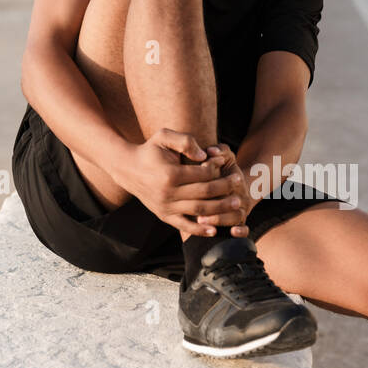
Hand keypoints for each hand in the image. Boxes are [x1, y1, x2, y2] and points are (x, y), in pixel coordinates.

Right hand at [114, 129, 248, 237]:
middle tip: (239, 182)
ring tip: (236, 203)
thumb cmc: (150, 150)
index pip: (202, 174)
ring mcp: (165, 207)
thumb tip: (204, 155)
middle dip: (225, 188)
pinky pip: (184, 226)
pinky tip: (215, 229)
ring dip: (220, 208)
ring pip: (199, 211)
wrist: (128, 169)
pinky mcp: (164, 216)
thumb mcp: (163, 136)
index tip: (225, 162)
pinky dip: (200, 230)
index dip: (217, 168)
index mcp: (170, 174)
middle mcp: (168, 193)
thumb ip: (185, 141)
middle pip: (205, 193)